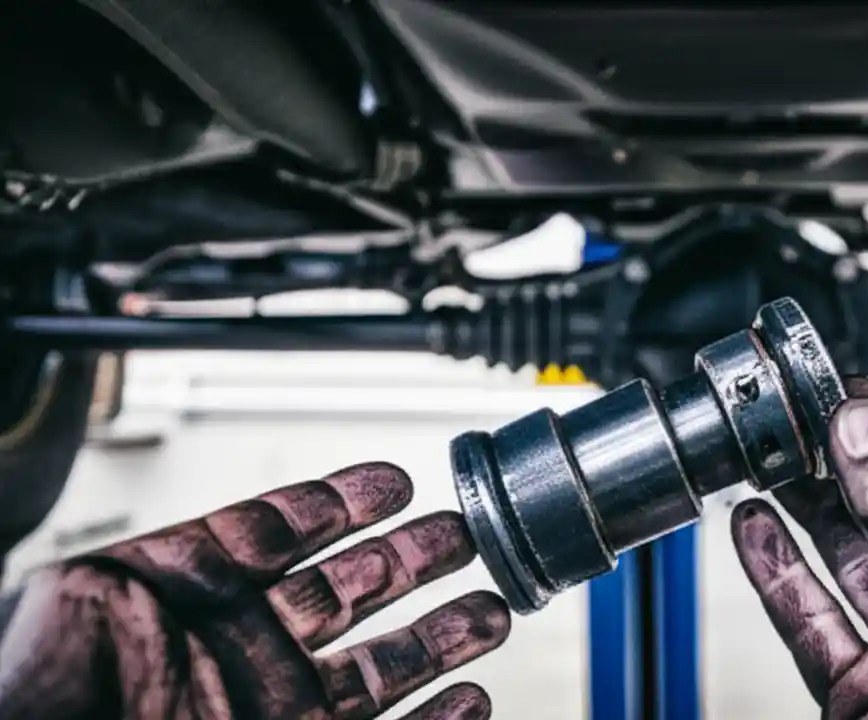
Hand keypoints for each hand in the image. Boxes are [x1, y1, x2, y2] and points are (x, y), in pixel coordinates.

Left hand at [0, 462, 509, 719]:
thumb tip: (216, 537)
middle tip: (462, 532)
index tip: (393, 481)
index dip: (341, 504)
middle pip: (348, 591)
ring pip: (381, 667)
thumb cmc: (41, 704)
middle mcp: (239, 655)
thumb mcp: (76, 604)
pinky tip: (469, 698)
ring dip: (441, 635)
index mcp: (186, 604)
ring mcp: (276, 710)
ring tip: (490, 610)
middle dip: (413, 557)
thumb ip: (154, 556)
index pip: (279, 536)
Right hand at [731, 378, 867, 719]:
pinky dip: (776, 566)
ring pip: (844, 553)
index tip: (844, 385)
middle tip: (791, 415)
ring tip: (765, 456)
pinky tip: (754, 527)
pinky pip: (809, 611)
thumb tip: (862, 426)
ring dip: (802, 502)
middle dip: (838, 456)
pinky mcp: (860, 685)